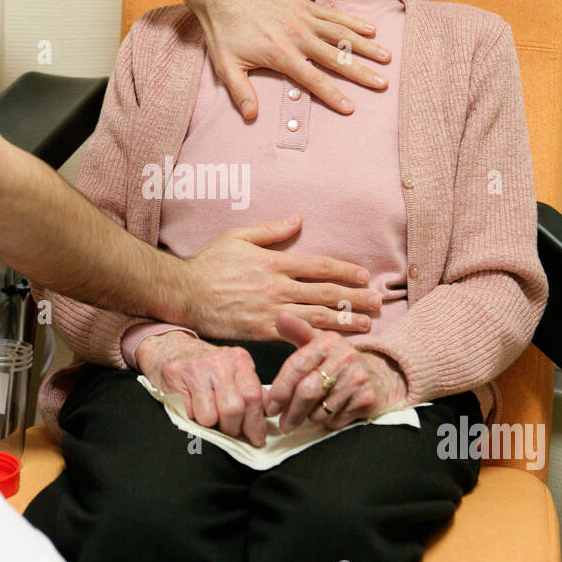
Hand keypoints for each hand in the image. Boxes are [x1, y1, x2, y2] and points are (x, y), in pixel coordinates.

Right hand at [135, 332, 266, 446]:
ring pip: (210, 416)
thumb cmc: (206, 367)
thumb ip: (251, 390)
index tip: (257, 439)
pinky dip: (192, 417)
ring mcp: (197, 368)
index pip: (254, 398)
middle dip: (233, 428)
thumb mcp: (234, 372)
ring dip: (210, 424)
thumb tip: (269, 413)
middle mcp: (220, 361)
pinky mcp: (175, 375)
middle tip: (229, 430)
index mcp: (240, 360)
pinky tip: (191, 405)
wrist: (170, 348)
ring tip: (208, 413)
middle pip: (234, 409)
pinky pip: (189, 413)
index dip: (256, 424)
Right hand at [181, 215, 382, 339]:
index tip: (364, 276)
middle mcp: (277, 287)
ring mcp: (270, 311)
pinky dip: (316, 338)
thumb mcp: (238, 236)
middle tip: (377, 302)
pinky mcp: (261, 331)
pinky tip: (332, 343)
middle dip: (354, 298)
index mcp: (275, 263)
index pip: (320, 266)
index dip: (346, 271)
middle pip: (325, 293)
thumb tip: (298, 218)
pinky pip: (294, 336)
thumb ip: (271, 229)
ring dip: (344, 321)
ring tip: (365, 324)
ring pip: (316, 317)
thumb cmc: (208, 263)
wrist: (183, 293)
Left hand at [190, 0, 390, 120]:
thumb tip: (251, 116)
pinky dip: (353, 22)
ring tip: (386, 57)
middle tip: (382, 84)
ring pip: (341, 34)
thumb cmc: (224, 33)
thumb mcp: (226, 66)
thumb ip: (240, 92)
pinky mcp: (304, 4)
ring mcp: (303, 17)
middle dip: (361, 72)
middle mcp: (297, 35)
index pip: (313, 79)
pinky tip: (370, 30)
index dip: (333, 95)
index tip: (351, 108)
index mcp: (281, 54)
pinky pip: (334, 15)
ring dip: (365, 46)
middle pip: (336, 57)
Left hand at [264, 313, 396, 432]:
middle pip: (307, 392)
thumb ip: (297, 332)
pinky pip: (335, 420)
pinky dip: (328, 422)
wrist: (378, 375)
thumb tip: (280, 317)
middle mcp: (345, 357)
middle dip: (291, 412)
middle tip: (283, 424)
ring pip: (320, 410)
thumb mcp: (318, 344)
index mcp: (328, 341)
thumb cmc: (337, 362)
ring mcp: (358, 378)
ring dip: (310, 417)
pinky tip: (331, 413)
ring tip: (311, 413)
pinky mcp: (367, 398)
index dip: (280, 390)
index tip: (270, 407)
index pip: (296, 367)